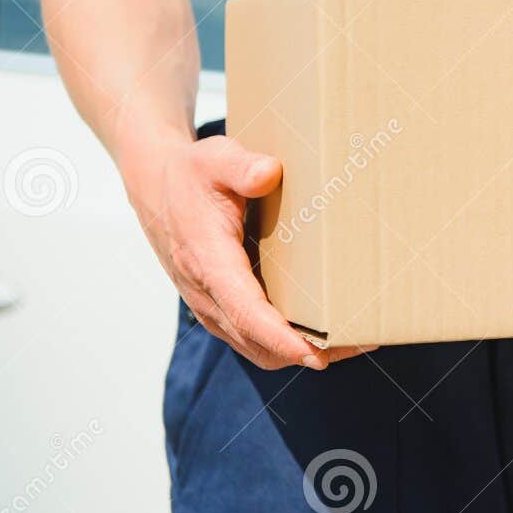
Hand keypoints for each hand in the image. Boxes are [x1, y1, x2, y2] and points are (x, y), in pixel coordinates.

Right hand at [123, 134, 371, 369]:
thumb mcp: (214, 159)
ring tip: (349, 343)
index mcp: (208, 260)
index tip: (316, 354)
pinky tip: (318, 332)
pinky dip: (282, 343)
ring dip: (296, 352)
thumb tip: (269, 173)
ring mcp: (209, 303)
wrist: (155, 185)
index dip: (281, 337)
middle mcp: (206, 292)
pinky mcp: (217, 304)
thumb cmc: (191, 173)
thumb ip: (242, 167)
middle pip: (257, 340)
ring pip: (254, 346)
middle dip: (306, 351)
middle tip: (358, 344)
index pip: (245, 311)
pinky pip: (249, 337)